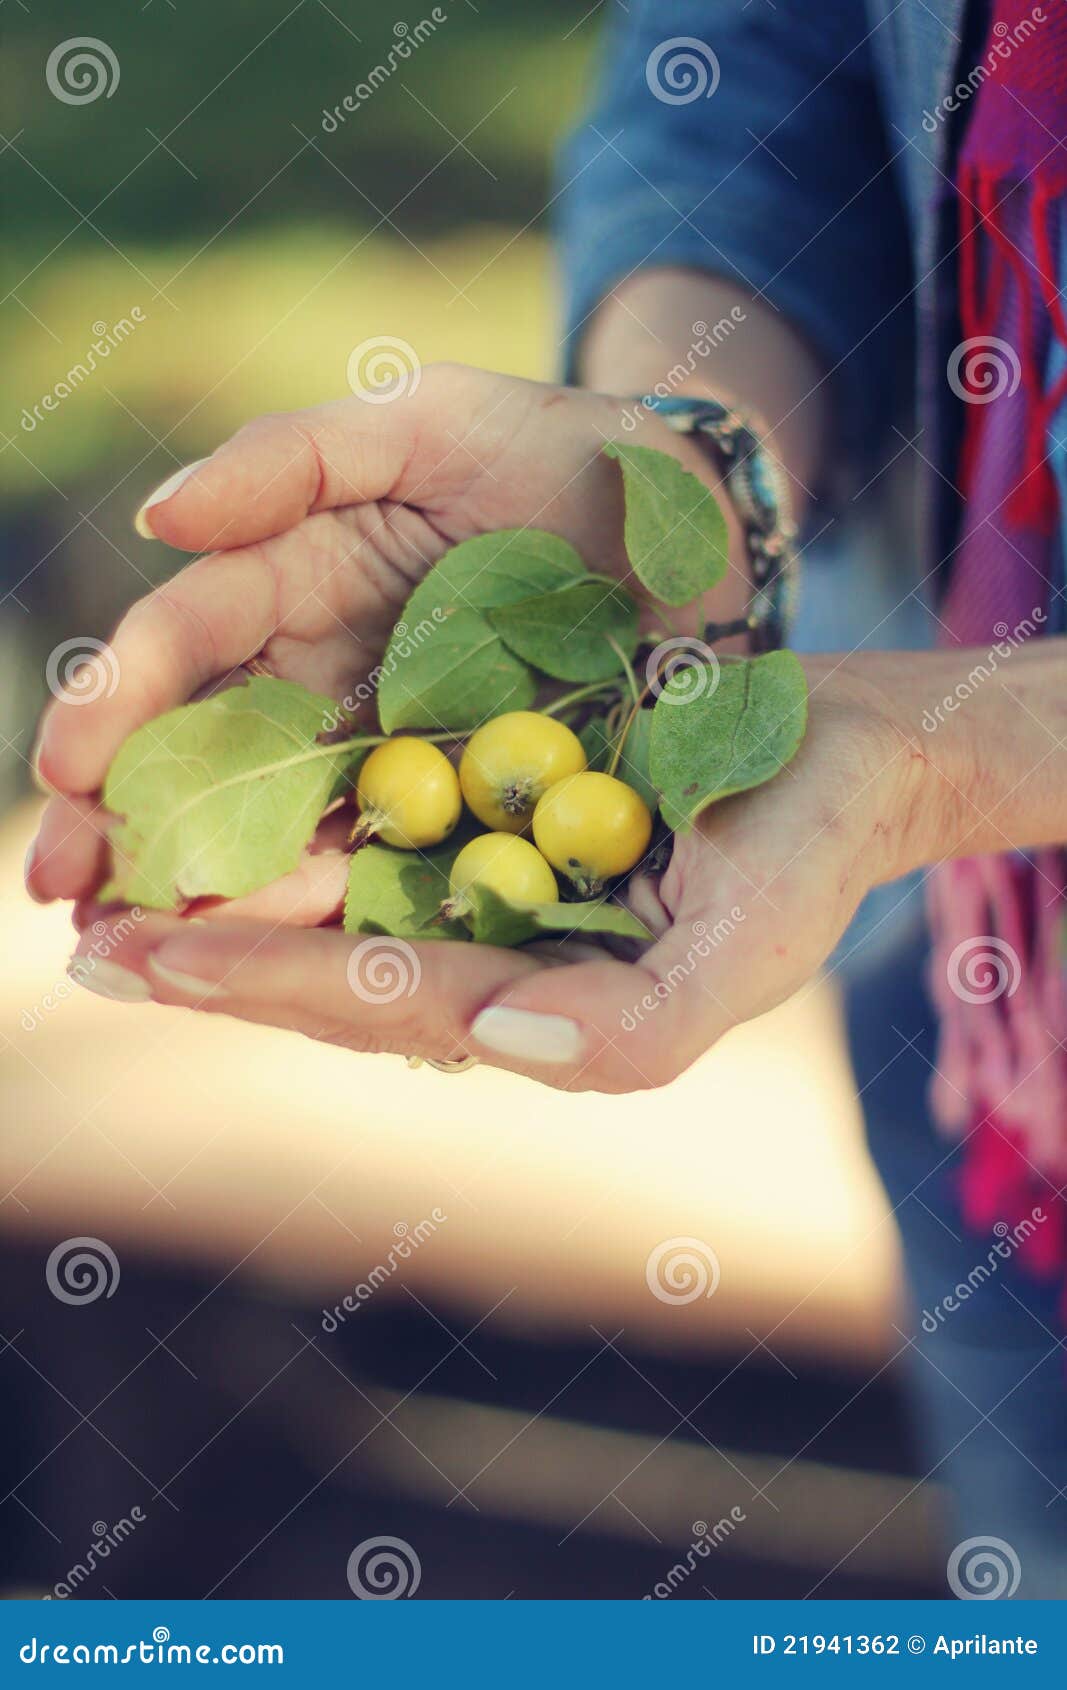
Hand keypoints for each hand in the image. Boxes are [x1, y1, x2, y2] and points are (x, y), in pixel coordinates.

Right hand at [26, 362, 747, 908]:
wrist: (697, 530)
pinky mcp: (452, 813)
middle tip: (64, 890)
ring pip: (272, 827)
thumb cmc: (560, 456)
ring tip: (131, 951)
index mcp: (293, 578)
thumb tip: (159, 515)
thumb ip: (296, 457)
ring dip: (199, 889)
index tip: (71, 764)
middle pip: (202, 753)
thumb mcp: (431, 422)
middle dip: (127, 821)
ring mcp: (380, 752)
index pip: (186, 639)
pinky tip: (264, 957)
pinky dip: (314, 911)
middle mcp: (318, 676)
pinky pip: (375, 865)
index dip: (121, 699)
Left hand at [69, 661, 917, 1091]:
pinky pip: (370, 832)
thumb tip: (505, 1040)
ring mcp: (483, 896)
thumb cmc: (803, 853)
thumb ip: (642, 1024)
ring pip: (335, 910)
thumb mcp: (752, 945)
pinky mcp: (482, 825)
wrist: (833, 756)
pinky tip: (217, 803)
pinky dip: (290, 827)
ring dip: (229, 901)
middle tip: (90, 949)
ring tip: (111, 896)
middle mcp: (492, 962)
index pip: (391, 1003)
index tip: (167, 959)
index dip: (280, 983)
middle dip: (217, 965)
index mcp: (539, 1007)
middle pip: (334, 975)